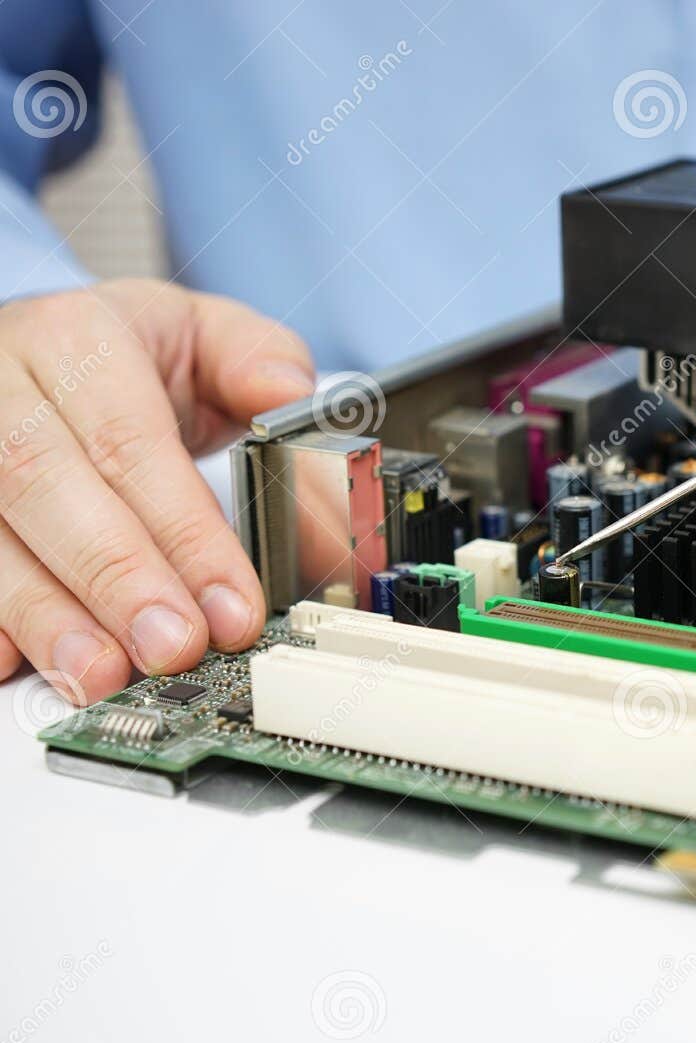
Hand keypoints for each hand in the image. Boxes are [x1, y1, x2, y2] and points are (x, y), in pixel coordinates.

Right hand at [0, 278, 314, 703]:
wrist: (37, 345)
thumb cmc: (124, 355)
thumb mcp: (199, 336)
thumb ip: (259, 361)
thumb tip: (289, 393)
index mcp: (77, 338)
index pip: (132, 444)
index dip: (185, 534)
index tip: (233, 607)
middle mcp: (2, 386)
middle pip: (49, 488)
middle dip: (117, 581)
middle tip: (173, 648)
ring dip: (46, 615)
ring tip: (102, 674)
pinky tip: (14, 662)